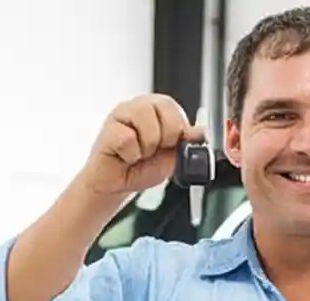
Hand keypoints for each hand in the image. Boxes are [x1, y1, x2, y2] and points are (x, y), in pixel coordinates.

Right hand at [76, 93, 205, 197]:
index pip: (172, 105)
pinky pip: (128, 140)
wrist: (117, 185)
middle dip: (164, 137)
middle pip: (162, 107)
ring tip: (138, 154)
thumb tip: (200, 132)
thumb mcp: (172, 157)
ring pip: (147, 122)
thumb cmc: (140, 168)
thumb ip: (186, 143)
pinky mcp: (108, 129)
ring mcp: (121, 115)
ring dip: (147, 147)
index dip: (176, 127)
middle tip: (152, 151)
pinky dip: (131, 155)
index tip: (170, 144)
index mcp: (156, 109)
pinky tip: (125, 157)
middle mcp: (139, 106)